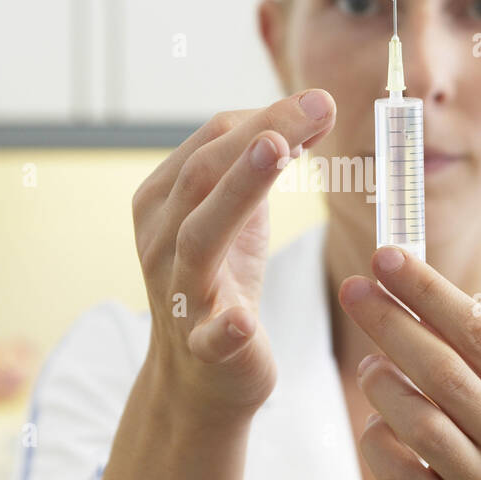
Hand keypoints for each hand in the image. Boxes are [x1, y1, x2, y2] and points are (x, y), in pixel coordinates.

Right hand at [133, 89, 335, 420]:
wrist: (198, 377)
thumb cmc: (219, 281)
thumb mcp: (233, 215)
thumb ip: (259, 165)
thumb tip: (311, 108)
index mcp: (162, 200)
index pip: (211, 140)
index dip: (267, 114)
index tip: (320, 102)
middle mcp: (160, 239)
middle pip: (204, 174)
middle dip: (263, 133)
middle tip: (318, 104)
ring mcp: (179, 293)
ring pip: (200, 237)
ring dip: (239, 190)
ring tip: (276, 150)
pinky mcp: (203, 347)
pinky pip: (209, 335)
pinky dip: (224, 327)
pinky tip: (242, 320)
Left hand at [338, 244, 480, 479]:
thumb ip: (474, 353)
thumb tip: (408, 289)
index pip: (479, 332)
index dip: (428, 291)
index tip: (386, 256)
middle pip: (443, 371)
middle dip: (391, 322)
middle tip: (353, 290)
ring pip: (419, 423)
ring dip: (382, 385)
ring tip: (369, 367)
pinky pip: (398, 473)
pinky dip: (377, 440)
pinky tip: (377, 425)